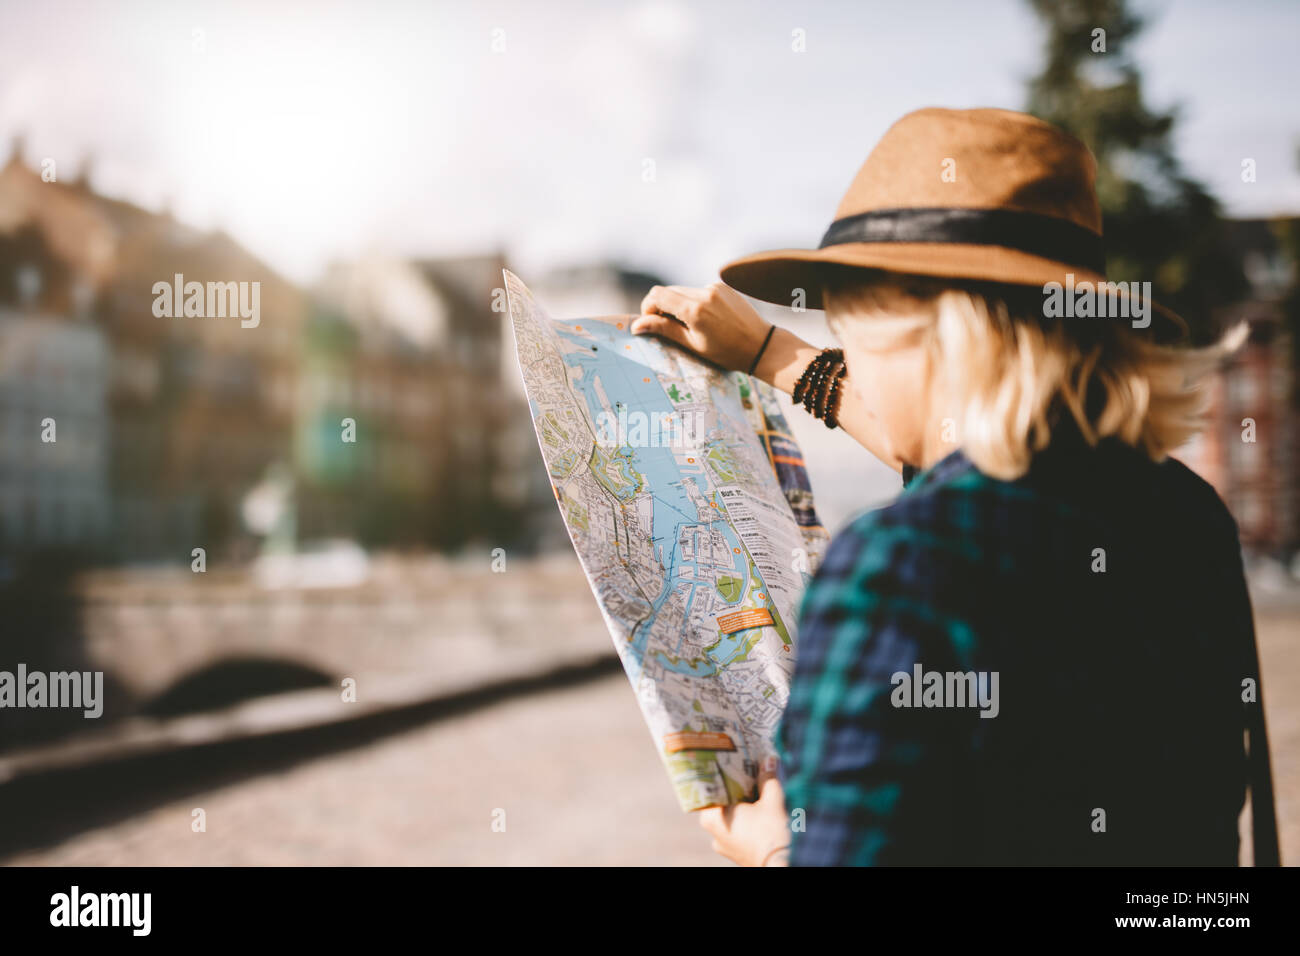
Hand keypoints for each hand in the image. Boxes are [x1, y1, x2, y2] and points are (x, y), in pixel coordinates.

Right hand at [633, 282, 771, 371]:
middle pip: (668, 291)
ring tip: (692, 326)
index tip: (652, 323)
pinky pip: (698, 291)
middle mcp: (703, 293)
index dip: (648, 308)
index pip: (657, 295)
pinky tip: (707, 319)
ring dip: (679, 305)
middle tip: (670, 328)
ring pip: (683, 291)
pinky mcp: (722, 287)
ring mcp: (714, 287)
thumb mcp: (692, 344)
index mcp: (694, 309)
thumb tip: (636, 325)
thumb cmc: (726, 352)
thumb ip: (664, 330)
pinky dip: (694, 302)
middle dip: (662, 308)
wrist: (761, 346)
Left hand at [697, 758, 790, 865]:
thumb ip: (768, 778)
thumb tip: (769, 760)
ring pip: (731, 818)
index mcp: (711, 816)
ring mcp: (724, 846)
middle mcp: (714, 832)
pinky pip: (739, 832)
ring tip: (758, 791)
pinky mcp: (737, 855)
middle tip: (748, 772)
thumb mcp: (772, 800)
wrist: (783, 865)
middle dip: (736, 789)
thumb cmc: (772, 832)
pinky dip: (748, 822)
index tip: (732, 762)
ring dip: (743, 806)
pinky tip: (761, 813)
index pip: (711, 789)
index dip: (723, 775)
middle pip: (723, 803)